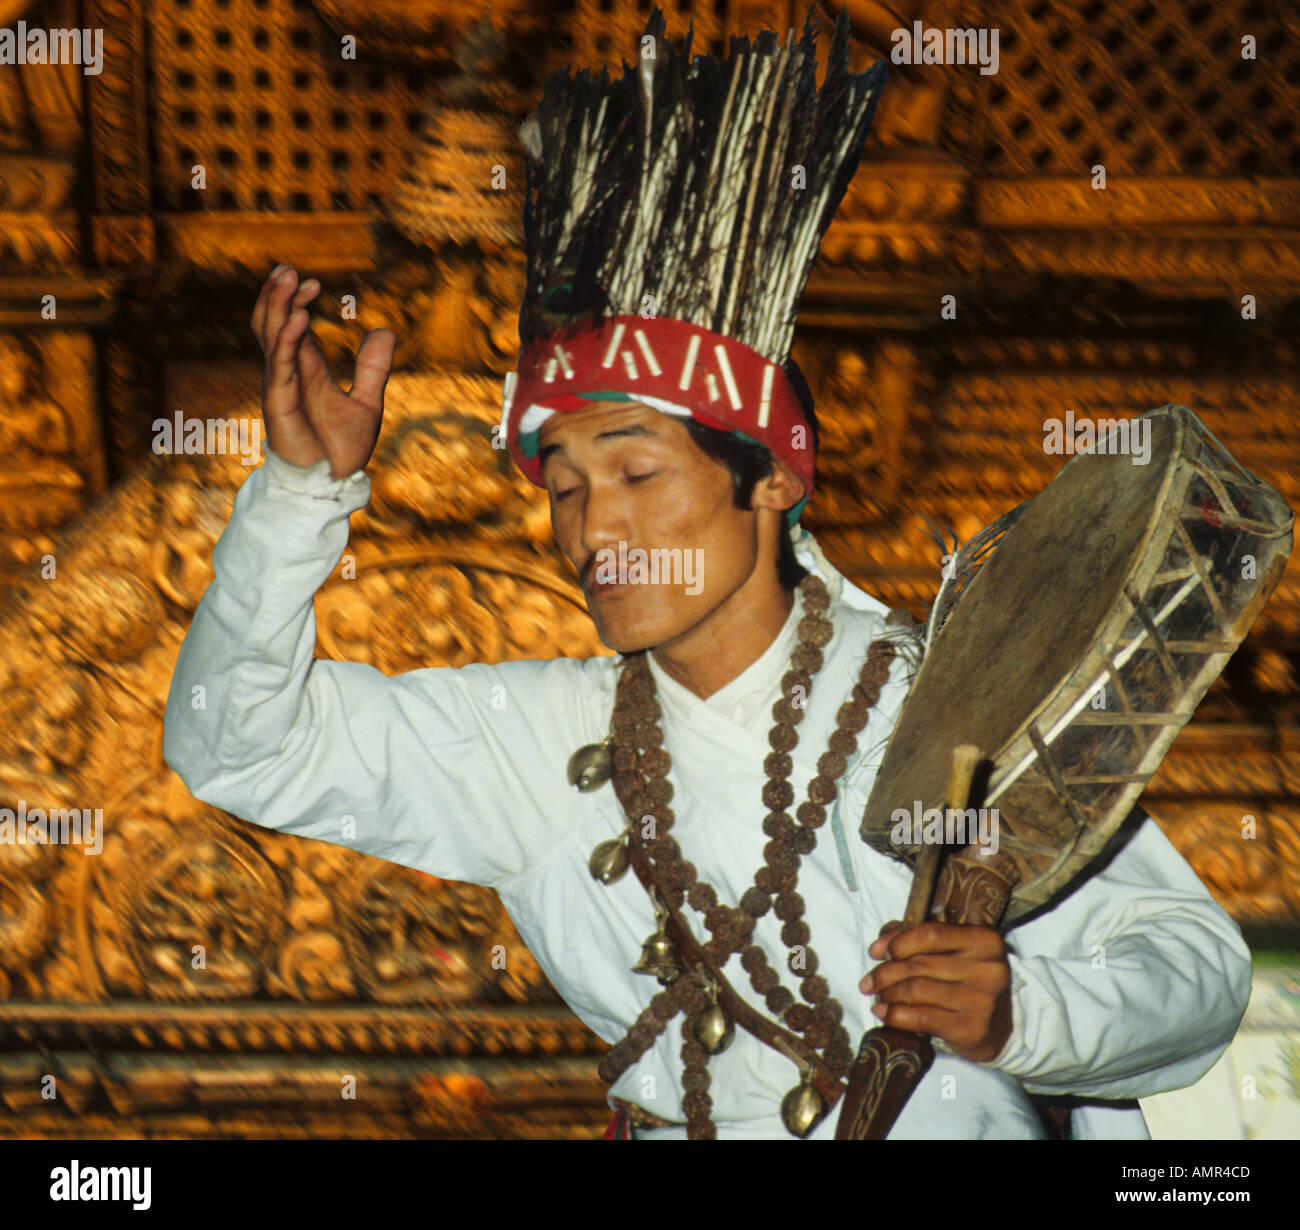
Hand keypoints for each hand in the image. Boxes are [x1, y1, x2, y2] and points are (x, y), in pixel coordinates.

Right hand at [250, 264, 394, 477]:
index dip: (296, 301)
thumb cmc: (340, 450)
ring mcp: (280, 387)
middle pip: (274, 324)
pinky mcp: (279, 403)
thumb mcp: (367, 401)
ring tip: (287, 279)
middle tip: (289, 269)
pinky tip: (298, 318)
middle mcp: (288, 374)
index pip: (292, 326)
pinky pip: (280, 365)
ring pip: (271, 337)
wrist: (332, 483)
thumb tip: (386, 332)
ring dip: (277, 306)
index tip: (314, 282)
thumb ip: (373, 368)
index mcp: (305, 371)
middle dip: (279, 295)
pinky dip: (288, 340)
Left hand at [860, 919, 1012, 1063]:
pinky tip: (883, 1013)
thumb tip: (878, 947)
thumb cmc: (964, 981)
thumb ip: (913, 938)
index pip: (931, 934)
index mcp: (984, 940)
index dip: (898, 942)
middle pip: (919, 964)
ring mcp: (981, 1000)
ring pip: (917, 990)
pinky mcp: (970, 1028)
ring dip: (888, 994)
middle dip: (886, 972)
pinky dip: (895, 1015)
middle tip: (868, 981)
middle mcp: (988, 969)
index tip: (877, 952)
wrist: (996, 1028)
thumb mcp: (949, 951)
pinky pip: (921, 1018)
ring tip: (878, 996)